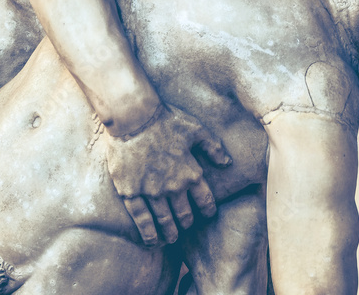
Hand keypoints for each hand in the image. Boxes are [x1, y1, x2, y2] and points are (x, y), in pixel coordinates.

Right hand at [105, 102, 231, 245]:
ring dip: (170, 232)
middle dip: (187, 222)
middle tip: (185, 225)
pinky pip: (141, 219)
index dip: (208, 210)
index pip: (205, 200)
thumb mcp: (196, 129)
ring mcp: (151, 192)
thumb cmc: (166, 120)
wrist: (134, 117)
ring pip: (164, 221)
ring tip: (171, 237)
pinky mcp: (131, 193)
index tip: (207, 214)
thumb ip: (213, 147)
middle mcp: (173, 187)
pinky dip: (148, 233)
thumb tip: (228, 162)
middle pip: (184, 215)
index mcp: (191, 172)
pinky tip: (151, 240)